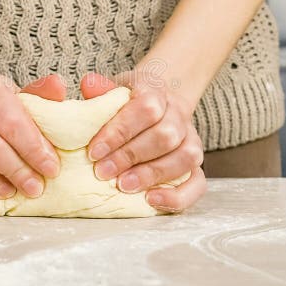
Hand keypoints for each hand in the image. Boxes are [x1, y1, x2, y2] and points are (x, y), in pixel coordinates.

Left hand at [80, 71, 206, 212]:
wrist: (157, 100)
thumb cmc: (127, 101)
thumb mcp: (112, 89)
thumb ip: (100, 90)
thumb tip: (87, 84)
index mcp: (156, 93)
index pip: (145, 109)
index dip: (120, 132)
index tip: (94, 151)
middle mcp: (178, 116)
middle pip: (165, 135)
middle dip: (131, 156)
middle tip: (102, 172)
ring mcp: (191, 139)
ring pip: (184, 157)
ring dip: (152, 174)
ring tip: (124, 186)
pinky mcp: (196, 164)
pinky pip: (198, 183)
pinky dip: (178, 196)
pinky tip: (152, 201)